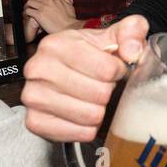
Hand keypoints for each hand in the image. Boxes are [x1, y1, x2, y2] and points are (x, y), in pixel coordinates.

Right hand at [21, 15, 147, 141]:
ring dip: (100, 110)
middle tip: (103, 86)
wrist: (65, 74)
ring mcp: (33, 97)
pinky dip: (89, 128)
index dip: (119, 72)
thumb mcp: (113, 35)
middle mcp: (38, 69)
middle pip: (99, 94)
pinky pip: (80, 133)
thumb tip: (133, 52)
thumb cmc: (90, 55)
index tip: (114, 70)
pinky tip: (84, 114)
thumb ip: (131, 32)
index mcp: (56, 44)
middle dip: (109, 92)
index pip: (106, 69)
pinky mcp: (35, 122)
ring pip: (91, 115)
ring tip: (93, 99)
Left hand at [22, 0, 77, 35]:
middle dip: (32, 1)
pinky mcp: (39, 15)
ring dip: (29, 7)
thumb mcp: (69, 4)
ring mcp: (43, 7)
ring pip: (29, 2)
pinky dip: (27, 14)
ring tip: (30, 12)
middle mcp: (49, 0)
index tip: (39, 1)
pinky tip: (30, 17)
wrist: (69, 28)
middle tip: (33, 6)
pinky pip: (28, 11)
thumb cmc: (70, 19)